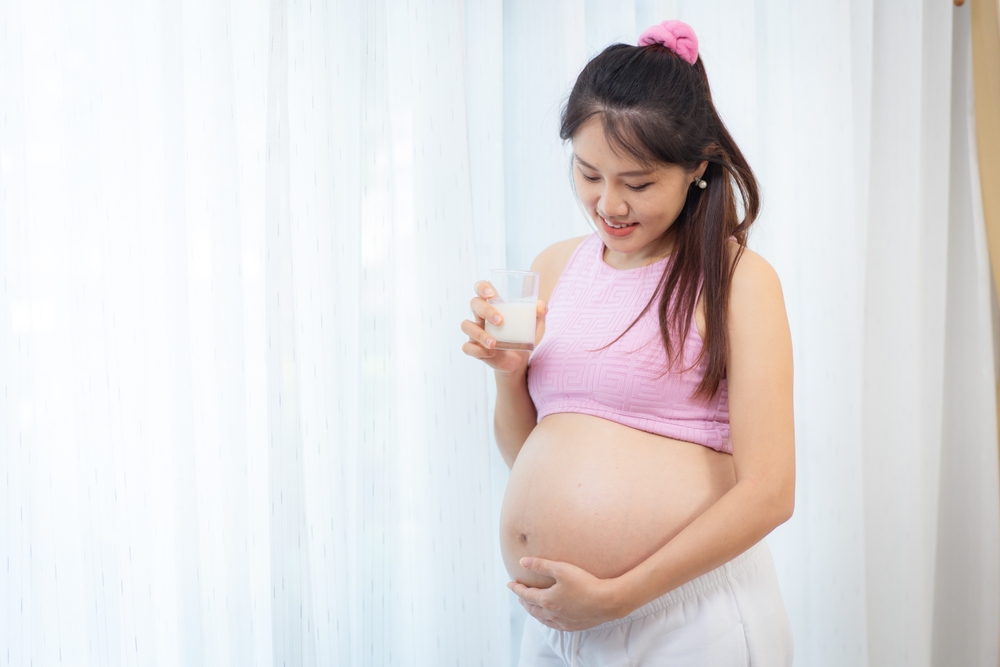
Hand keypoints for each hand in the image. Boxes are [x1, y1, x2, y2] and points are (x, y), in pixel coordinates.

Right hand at [460, 280, 546, 375]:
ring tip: (494, 343)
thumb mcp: (530, 325)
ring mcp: (474, 332)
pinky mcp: (474, 348)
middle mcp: (480, 316)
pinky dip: (478, 350)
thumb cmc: (519, 335)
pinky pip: (467, 347)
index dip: (481, 287)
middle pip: (474, 304)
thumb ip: (537, 314)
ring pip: (467, 326)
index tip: (491, 294)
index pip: (480, 288)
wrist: (516, 360)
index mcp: (492, 305)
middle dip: (486, 311)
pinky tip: (490, 352)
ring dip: (480, 334)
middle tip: (501, 321)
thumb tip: (541, 306)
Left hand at [507, 557, 626, 631]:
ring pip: (541, 618)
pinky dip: (545, 620)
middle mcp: (551, 614)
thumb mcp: (561, 569)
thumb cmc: (585, 583)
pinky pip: (553, 625)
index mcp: (546, 600)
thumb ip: (540, 565)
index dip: (517, 588)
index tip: (509, 583)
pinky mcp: (573, 626)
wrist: (607, 601)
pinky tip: (548, 618)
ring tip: (530, 606)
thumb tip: (522, 562)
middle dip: (523, 600)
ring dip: (533, 611)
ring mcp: (562, 622)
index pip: (526, 594)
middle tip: (519, 595)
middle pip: (531, 608)